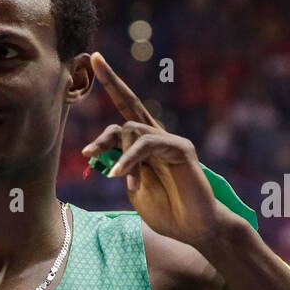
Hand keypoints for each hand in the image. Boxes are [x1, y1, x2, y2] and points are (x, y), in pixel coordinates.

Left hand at [81, 53, 231, 247]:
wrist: (195, 229)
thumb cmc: (167, 212)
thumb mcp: (135, 190)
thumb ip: (121, 169)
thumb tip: (103, 156)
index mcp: (144, 146)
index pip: (124, 114)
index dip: (111, 89)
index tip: (93, 63)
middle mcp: (157, 138)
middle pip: (130, 104)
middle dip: (112, 80)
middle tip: (95, 59)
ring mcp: (170, 141)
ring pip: (131, 129)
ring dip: (114, 151)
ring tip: (108, 174)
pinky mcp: (181, 149)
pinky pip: (147, 145)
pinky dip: (129, 159)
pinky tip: (117, 175)